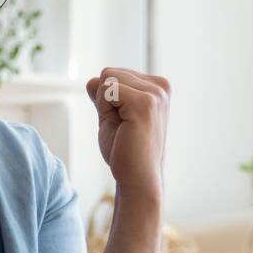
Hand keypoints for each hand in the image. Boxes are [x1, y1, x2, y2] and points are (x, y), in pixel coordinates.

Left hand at [86, 68, 170, 252]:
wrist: (137, 179)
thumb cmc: (124, 151)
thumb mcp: (111, 116)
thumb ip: (103, 96)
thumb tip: (92, 79)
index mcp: (157, 86)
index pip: (112, 74)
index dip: (105, 99)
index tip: (122, 122)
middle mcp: (161, 86)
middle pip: (108, 73)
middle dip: (104, 100)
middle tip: (121, 127)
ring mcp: (156, 93)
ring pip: (106, 79)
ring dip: (104, 106)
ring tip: (123, 128)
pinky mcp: (145, 103)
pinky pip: (107, 90)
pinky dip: (105, 110)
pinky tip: (122, 128)